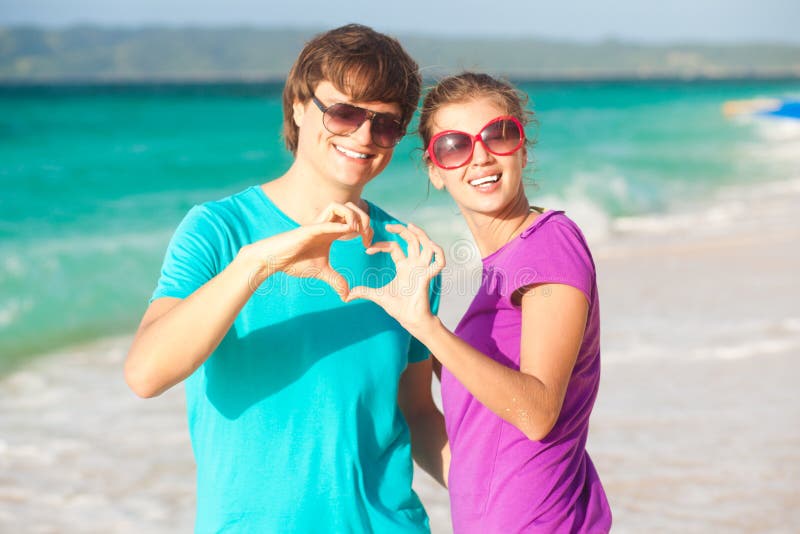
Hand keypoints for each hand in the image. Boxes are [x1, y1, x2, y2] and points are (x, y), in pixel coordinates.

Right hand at [245, 202, 371, 298]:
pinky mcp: (308, 231)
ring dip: (353, 217)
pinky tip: (348, 231)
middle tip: (366, 237)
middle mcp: (326, 225)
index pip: (355, 220)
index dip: (366, 229)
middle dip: (364, 219)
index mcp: (332, 232)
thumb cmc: (295, 262)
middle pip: (351, 207)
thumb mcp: (322, 272)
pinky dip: (339, 224)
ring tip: (357, 232)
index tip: (368, 245)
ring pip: (339, 206)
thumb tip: (346, 296)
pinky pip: (326, 222)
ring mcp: (317, 226)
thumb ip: (336, 281)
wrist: (273, 261)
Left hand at [346, 223, 444, 333]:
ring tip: (410, 226)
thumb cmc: (397, 307)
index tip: (367, 249)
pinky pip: (439, 262)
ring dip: (422, 235)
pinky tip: (430, 246)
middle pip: (412, 240)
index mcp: (403, 266)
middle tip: (389, 225)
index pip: (395, 247)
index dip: (382, 244)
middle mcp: (414, 264)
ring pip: (427, 245)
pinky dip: (438, 253)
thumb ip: (363, 292)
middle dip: (403, 230)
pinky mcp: (428, 276)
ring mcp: (422, 269)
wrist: (409, 319)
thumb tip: (346, 296)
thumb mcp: (377, 296)